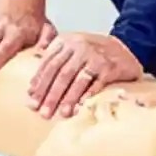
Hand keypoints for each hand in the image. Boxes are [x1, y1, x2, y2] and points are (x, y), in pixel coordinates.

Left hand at [27, 31, 142, 117]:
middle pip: (61, 74)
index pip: (49, 64)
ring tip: (61, 114)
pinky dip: (88, 95)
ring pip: (78, 79)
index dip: (39, 84)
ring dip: (68, 98)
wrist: (125, 48)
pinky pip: (97, 83)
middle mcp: (80, 46)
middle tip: (43, 113)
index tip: (31, 101)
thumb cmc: (93, 53)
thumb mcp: (70, 49)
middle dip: (51, 95)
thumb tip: (31, 87)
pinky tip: (81, 106)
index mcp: (66, 41)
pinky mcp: (110, 66)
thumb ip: (52, 62)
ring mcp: (96, 56)